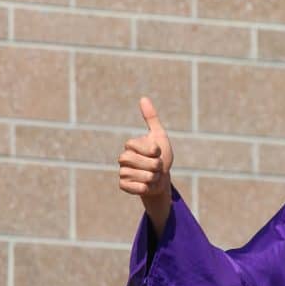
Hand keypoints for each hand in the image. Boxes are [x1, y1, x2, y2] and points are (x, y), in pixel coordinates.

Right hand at [118, 96, 173, 236]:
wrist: (162, 178)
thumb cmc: (161, 156)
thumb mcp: (159, 136)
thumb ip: (151, 118)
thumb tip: (143, 98)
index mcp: (131, 144)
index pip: (142, 147)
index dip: (154, 151)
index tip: (158, 152)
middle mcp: (123, 157)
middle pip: (140, 162)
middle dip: (156, 166)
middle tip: (158, 166)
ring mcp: (122, 171)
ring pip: (141, 176)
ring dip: (153, 177)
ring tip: (153, 175)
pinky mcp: (123, 185)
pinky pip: (135, 187)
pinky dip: (145, 187)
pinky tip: (146, 185)